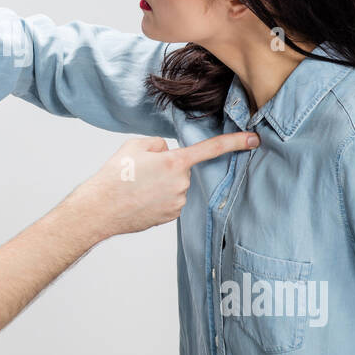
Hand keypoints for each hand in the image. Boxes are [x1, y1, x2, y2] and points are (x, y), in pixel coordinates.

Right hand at [70, 132, 259, 238]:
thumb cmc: (115, 176)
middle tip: (141, 173)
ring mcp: (178, 202)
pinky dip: (158, 198)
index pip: (211, 148)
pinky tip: (141, 200)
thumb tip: (167, 152)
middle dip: (167, 167)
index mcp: (174, 162)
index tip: (255, 139)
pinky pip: (171, 200)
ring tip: (137, 188)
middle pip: (181, 168)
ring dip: (161, 184)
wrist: (100, 209)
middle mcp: (181, 183)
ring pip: (176, 185)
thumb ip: (158, 144)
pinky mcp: (171, 216)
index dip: (235, 141)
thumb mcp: (134, 145)